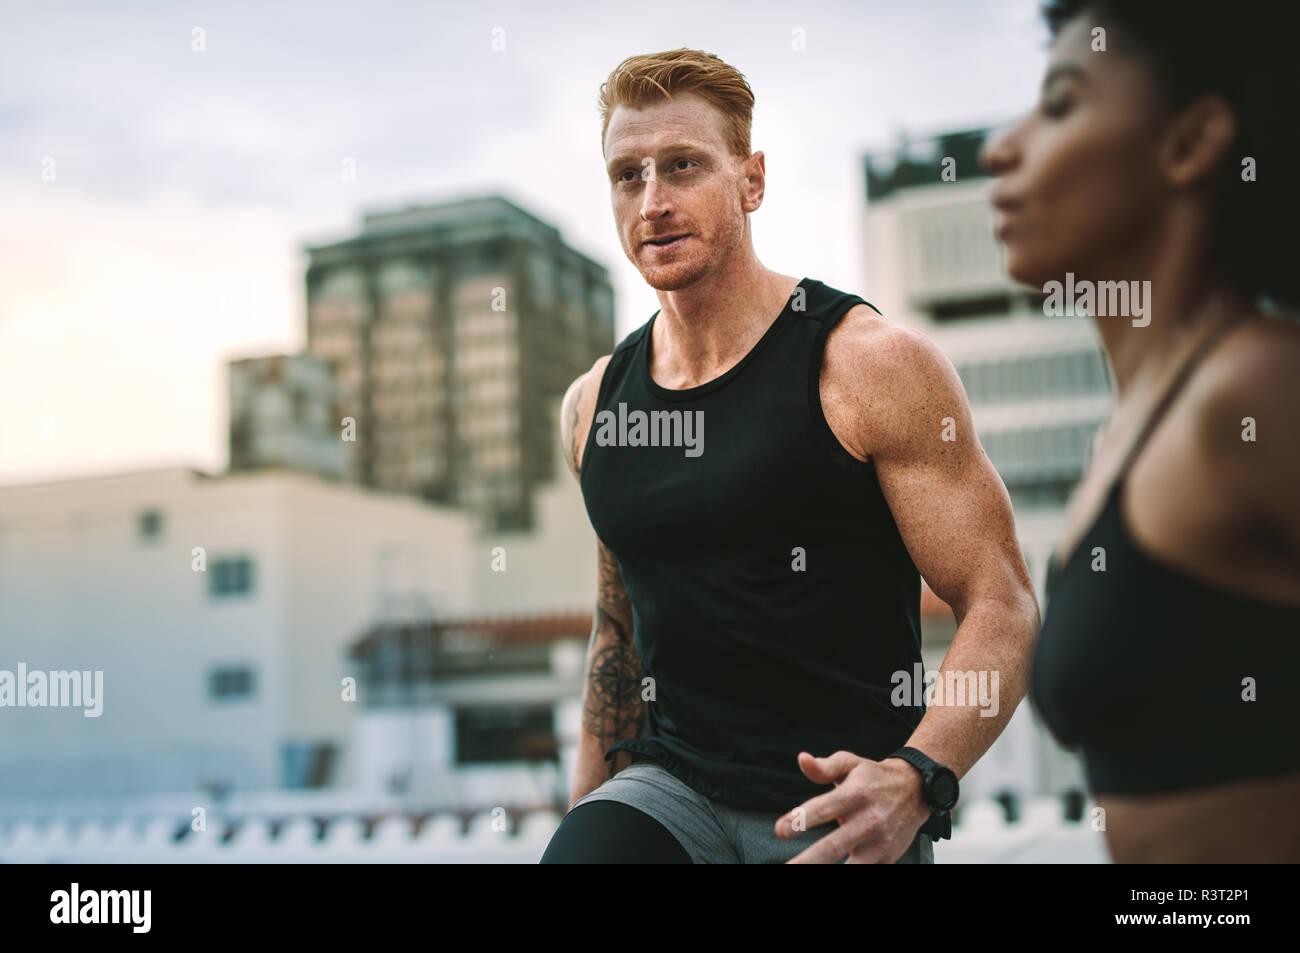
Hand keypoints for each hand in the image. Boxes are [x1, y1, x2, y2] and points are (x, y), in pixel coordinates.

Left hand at [775, 750, 931, 863]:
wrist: (916, 791)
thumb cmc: (874, 777)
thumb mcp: (850, 763)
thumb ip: (824, 766)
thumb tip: (802, 760)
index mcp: (855, 794)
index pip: (824, 808)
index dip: (801, 820)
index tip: (780, 830)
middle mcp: (868, 820)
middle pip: (834, 846)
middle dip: (808, 860)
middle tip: (788, 868)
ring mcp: (879, 843)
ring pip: (852, 867)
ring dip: (826, 870)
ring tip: (802, 872)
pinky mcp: (886, 858)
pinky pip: (865, 871)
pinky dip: (850, 873)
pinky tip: (828, 872)